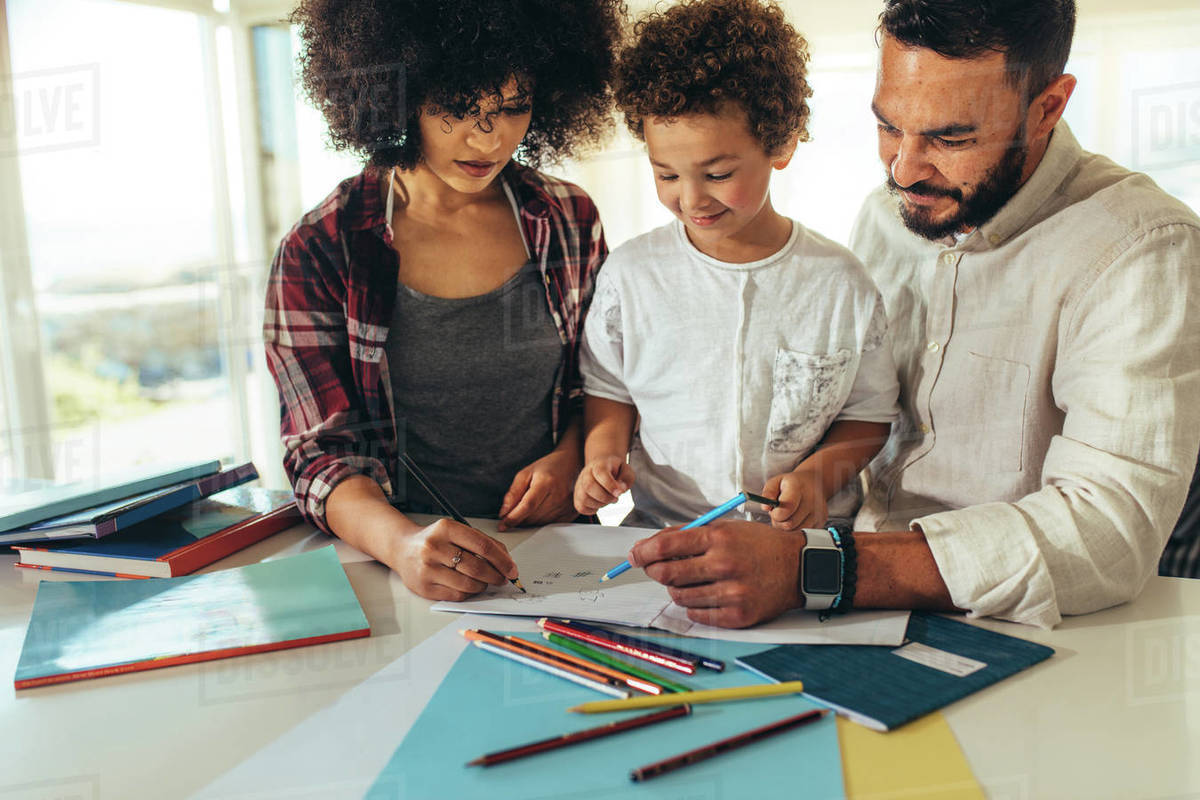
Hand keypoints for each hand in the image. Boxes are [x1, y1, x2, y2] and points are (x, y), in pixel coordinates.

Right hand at [392, 517, 517, 601]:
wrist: (402, 548)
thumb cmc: (435, 540)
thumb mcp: (456, 531)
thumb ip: (481, 542)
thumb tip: (506, 561)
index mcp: (446, 528)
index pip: (483, 546)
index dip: (502, 560)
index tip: (512, 569)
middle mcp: (434, 547)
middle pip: (477, 567)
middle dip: (496, 576)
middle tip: (503, 578)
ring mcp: (427, 569)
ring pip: (468, 584)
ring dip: (483, 585)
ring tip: (484, 581)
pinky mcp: (424, 587)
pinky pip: (456, 595)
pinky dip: (469, 593)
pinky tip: (469, 587)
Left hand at [497, 447, 580, 530]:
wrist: (571, 464)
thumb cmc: (548, 468)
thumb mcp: (525, 473)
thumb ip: (513, 492)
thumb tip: (504, 512)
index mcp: (546, 482)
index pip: (527, 505)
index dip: (513, 518)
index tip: (503, 525)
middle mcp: (559, 495)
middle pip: (532, 517)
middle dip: (519, 518)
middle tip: (514, 511)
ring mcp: (567, 506)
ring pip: (540, 524)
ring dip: (529, 521)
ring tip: (529, 507)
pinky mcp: (571, 514)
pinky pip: (550, 525)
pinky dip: (540, 522)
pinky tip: (540, 511)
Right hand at [573, 455, 634, 514]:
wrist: (605, 469)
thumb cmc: (617, 471)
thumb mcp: (627, 470)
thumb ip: (626, 478)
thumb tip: (620, 490)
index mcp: (599, 464)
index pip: (600, 473)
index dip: (610, 485)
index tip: (620, 493)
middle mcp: (586, 473)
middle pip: (589, 486)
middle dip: (605, 497)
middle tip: (615, 498)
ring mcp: (580, 485)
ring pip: (584, 498)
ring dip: (599, 504)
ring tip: (608, 500)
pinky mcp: (577, 496)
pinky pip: (581, 507)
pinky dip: (592, 510)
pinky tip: (600, 504)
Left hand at [628, 520, 803, 627]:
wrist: (799, 567)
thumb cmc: (757, 545)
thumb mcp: (725, 528)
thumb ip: (687, 535)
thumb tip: (649, 545)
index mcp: (719, 538)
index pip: (666, 546)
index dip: (643, 552)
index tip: (633, 556)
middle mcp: (724, 565)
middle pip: (667, 573)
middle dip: (654, 571)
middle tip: (655, 568)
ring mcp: (732, 593)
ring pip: (679, 596)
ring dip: (676, 589)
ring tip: (689, 580)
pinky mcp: (738, 616)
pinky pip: (696, 615)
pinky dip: (693, 606)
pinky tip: (705, 595)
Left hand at [761, 466, 827, 529]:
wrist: (814, 482)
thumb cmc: (792, 484)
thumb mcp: (776, 481)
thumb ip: (768, 492)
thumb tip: (765, 507)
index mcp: (798, 488)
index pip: (786, 509)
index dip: (775, 513)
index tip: (773, 509)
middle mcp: (811, 501)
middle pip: (788, 524)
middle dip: (779, 521)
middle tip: (779, 512)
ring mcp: (818, 513)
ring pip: (794, 531)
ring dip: (786, 526)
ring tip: (787, 514)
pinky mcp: (821, 522)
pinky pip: (802, 533)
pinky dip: (795, 529)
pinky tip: (796, 518)